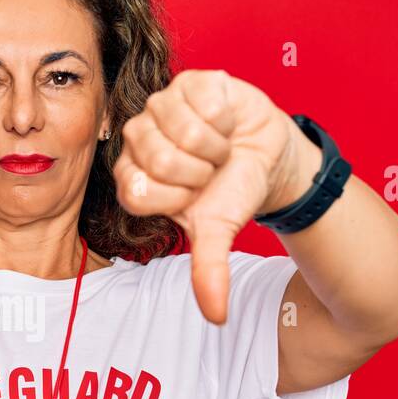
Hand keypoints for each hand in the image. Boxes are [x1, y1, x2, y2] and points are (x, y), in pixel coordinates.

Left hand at [112, 69, 318, 323]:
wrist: (265, 158)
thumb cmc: (230, 192)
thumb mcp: (219, 232)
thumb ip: (209, 270)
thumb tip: (216, 317)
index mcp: (132, 177)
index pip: (136, 192)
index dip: (176, 197)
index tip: (195, 196)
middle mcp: (137, 139)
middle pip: (157, 159)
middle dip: (199, 171)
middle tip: (209, 171)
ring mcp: (159, 106)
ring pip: (180, 127)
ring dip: (214, 145)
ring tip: (219, 148)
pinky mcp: (187, 82)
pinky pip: (202, 101)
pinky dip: (225, 117)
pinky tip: (225, 122)